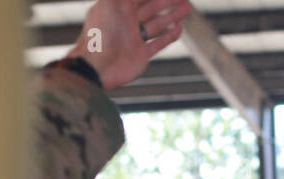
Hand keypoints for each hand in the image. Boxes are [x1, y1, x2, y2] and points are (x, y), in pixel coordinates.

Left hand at [67, 0, 191, 91]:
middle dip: (167, 2)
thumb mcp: (110, 2)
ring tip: (186, 9)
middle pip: (151, 8)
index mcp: (118, 8)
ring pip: (157, 24)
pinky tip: (179, 29)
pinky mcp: (141, 55)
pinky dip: (169, 37)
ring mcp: (135, 39)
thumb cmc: (100, 33)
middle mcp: (127, 22)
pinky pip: (158, 43)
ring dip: (172, 16)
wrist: (97, 66)